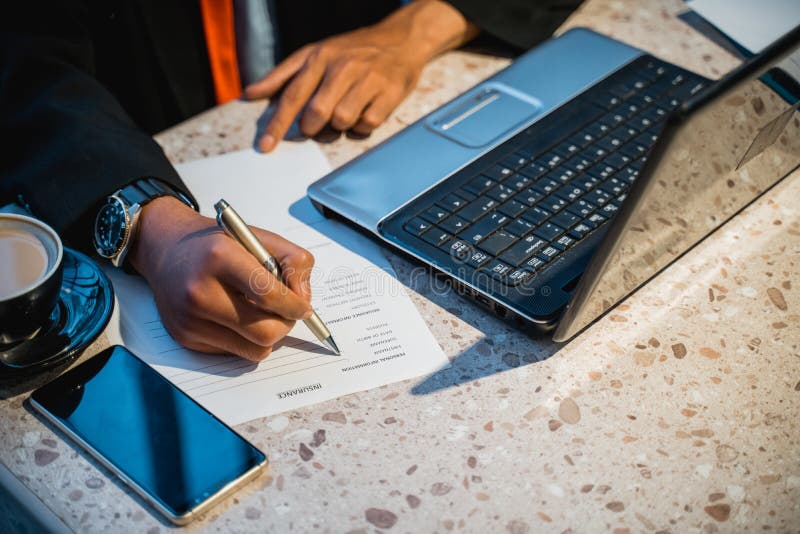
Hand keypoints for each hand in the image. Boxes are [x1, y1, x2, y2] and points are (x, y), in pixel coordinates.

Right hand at [128, 197, 313, 360]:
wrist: (166, 251)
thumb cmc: (216, 244)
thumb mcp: (258, 237)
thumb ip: (293, 261)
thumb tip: (304, 299)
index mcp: (220, 257)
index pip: (270, 295)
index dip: (295, 306)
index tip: (304, 308)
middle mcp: (200, 291)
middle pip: (265, 331)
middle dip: (285, 325)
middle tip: (287, 313)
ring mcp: (190, 319)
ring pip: (254, 349)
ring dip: (268, 335)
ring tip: (262, 313)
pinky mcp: (185, 338)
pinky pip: (235, 353)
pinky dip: (246, 339)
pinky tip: (236, 316)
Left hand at [245, 0, 477, 151]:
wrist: (401, 39)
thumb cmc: (352, 50)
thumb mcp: (315, 53)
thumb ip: (282, 75)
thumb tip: (250, 93)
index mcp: (319, 57)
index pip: (292, 95)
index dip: (277, 123)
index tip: (265, 146)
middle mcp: (342, 67)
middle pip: (317, 113)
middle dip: (313, 127)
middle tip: (316, 125)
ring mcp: (368, 79)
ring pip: (342, 121)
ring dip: (340, 126)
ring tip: (345, 112)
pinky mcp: (389, 93)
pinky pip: (366, 125)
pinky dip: (361, 126)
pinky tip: (363, 112)